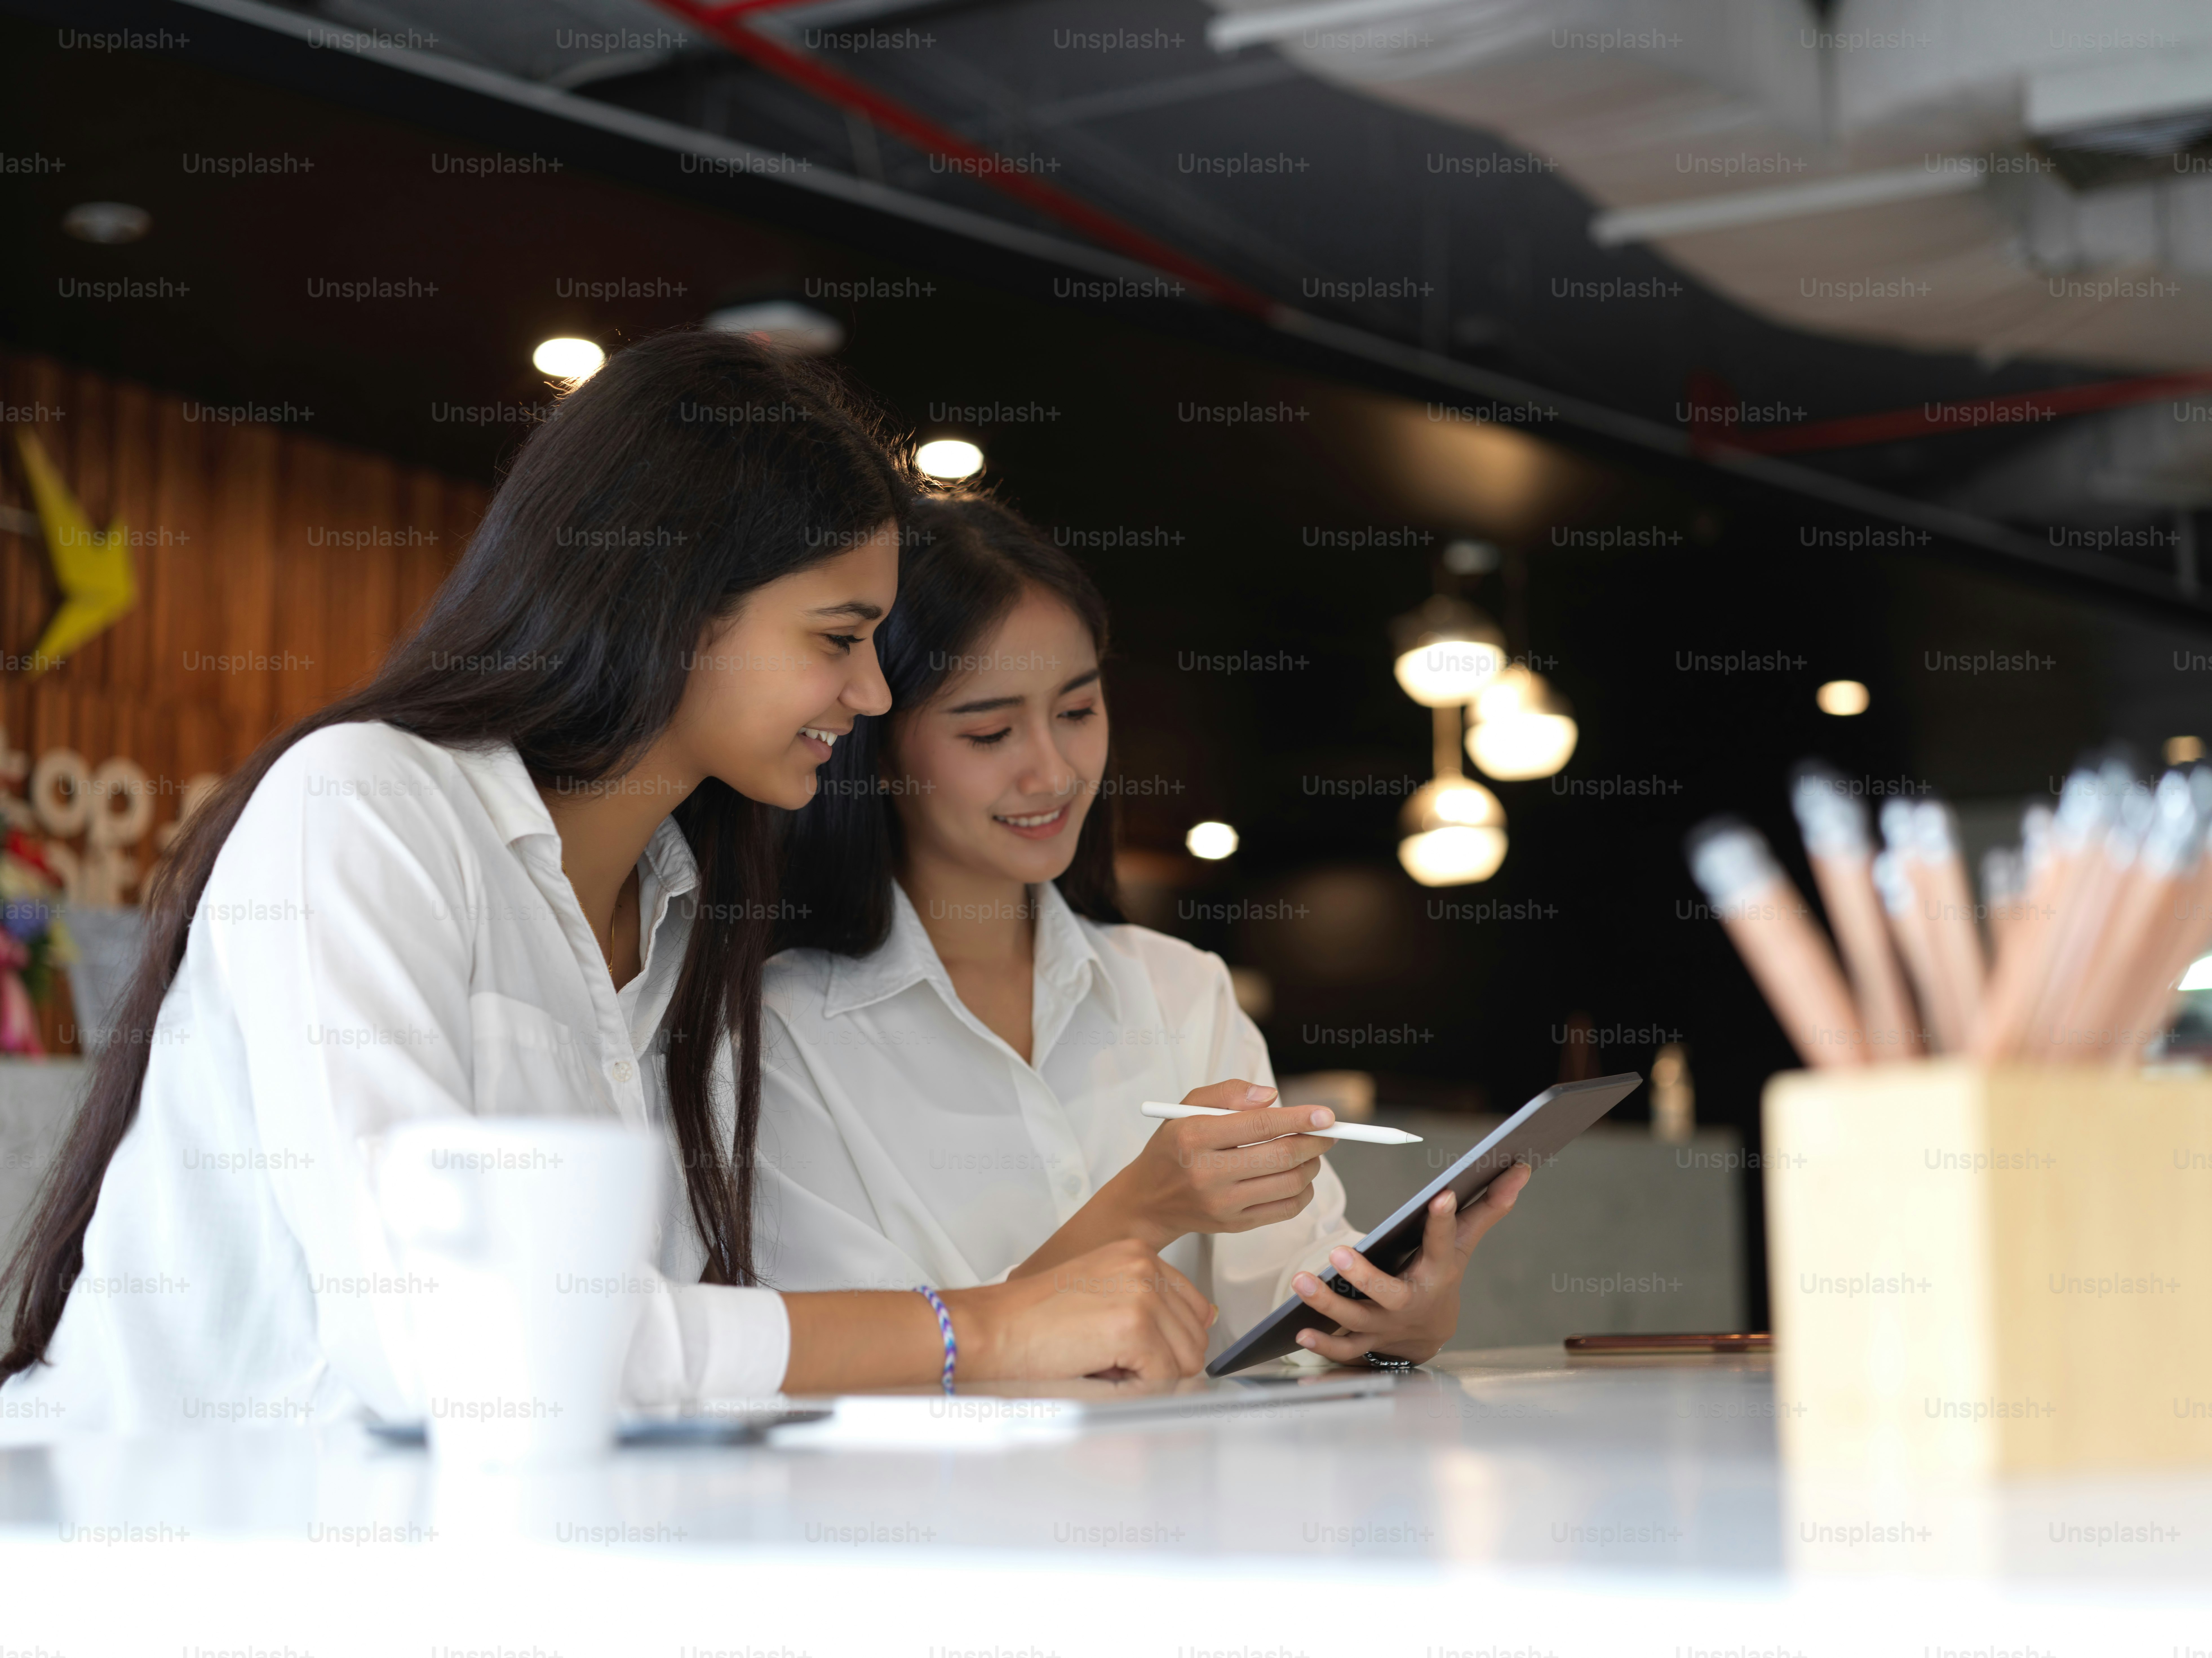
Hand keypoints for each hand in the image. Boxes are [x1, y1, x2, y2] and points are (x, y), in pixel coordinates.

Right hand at [945, 1239, 1214, 1380]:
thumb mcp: (1100, 1294)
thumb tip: (1196, 1335)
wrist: (991, 1329)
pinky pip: (1163, 1379)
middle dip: (1161, 1361)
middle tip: (1110, 1357)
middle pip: (1196, 1336)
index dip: (1170, 1342)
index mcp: (1137, 1254)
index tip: (1139, 1350)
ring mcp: (1142, 1294)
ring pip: (1185, 1361)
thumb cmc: (1032, 1319)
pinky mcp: (1134, 1326)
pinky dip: (1136, 1389)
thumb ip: (1149, 1304)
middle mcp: (1144, 1266)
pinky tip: (1100, 1370)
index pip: (1195, 1307)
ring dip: (1148, 1375)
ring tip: (1103, 1360)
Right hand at [1099, 1080, 1338, 1248]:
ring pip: (1289, 1184)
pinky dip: (1303, 1192)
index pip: (1259, 1125)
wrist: (1149, 1200)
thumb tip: (1271, 1096)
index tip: (1326, 1115)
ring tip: (1311, 1153)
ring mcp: (1222, 1204)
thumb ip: (1228, 1093)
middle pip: (1281, 1156)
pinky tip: (1299, 1177)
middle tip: (1326, 1132)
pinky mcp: (1234, 1226)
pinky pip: (1285, 1210)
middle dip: (1314, 1141)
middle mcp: (1207, 1173)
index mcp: (1194, 1137)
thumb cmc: (1174, 1146)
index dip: (1299, 1118)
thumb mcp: (1187, 1107)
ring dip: (1312, 1165)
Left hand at [1289, 1161, 1532, 1366]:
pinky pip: (1344, 1350)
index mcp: (1438, 1272)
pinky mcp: (1366, 1343)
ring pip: (1357, 1321)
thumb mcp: (1463, 1243)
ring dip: (1328, 1305)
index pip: (1444, 1243)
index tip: (1442, 1195)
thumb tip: (1520, 1167)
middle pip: (1389, 1294)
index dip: (1444, 1221)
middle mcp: (1411, 1302)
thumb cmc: (1442, 1273)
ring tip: (1300, 1280)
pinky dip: (1322, 1343)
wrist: (1431, 1332)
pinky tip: (1299, 1331)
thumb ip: (1486, 1208)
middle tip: (1335, 1252)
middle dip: (1363, 1277)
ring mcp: (1387, 1327)